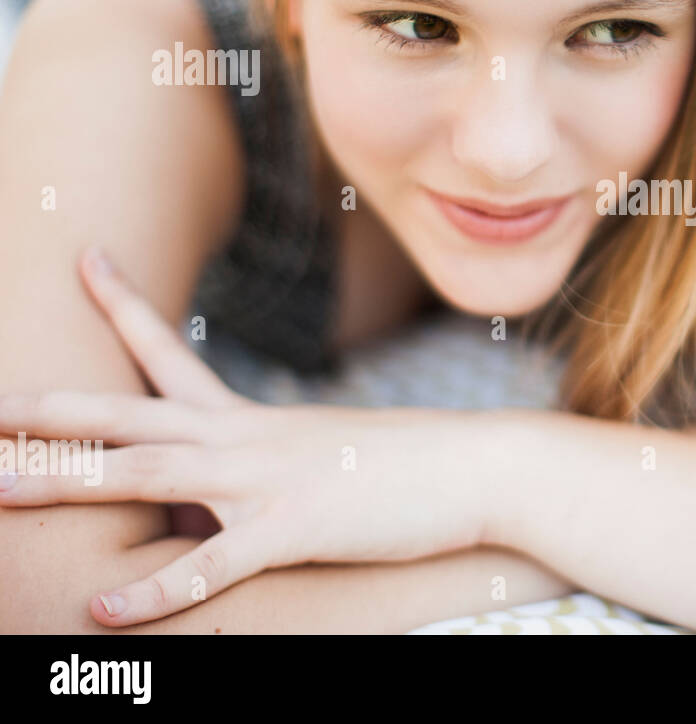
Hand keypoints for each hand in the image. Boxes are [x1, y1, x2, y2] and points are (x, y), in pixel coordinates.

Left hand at [0, 247, 493, 626]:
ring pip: (149, 473)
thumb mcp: (325, 452)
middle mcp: (245, 438)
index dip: (121, 304)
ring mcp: (266, 481)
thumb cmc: (410, 461)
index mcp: (250, 417)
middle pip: (130, 414)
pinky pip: (212, 565)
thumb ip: (268, 465)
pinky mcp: (294, 529)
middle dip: (49, 412)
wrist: (478, 466)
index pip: (170, 351)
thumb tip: (230, 489)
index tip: (84, 256)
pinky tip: (103, 606)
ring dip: (67, 482)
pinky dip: (155, 589)